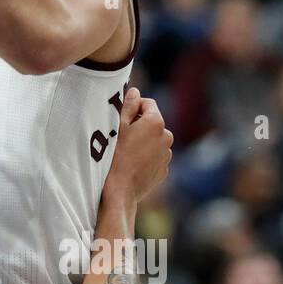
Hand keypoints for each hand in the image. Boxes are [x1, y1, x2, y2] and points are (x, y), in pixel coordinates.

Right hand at [104, 88, 172, 204]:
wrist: (120, 191)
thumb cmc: (115, 156)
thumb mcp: (118, 127)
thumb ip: (128, 106)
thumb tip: (135, 92)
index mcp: (156, 122)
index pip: (147, 103)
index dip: (134, 108)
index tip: (123, 118)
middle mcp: (167, 136)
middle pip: (152, 123)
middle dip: (140, 126)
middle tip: (122, 137)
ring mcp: (167, 155)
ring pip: (155, 140)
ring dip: (144, 142)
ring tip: (127, 153)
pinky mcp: (164, 170)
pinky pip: (156, 157)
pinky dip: (147, 157)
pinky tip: (133, 164)